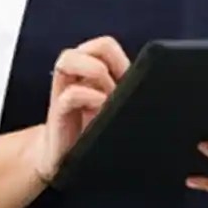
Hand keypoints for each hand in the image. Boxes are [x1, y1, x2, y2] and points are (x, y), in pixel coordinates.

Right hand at [26, 36, 130, 181]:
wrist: (63, 162)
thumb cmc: (92, 133)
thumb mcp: (112, 109)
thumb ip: (123, 92)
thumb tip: (148, 84)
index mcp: (90, 72)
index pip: (106, 46)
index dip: (121, 58)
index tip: (129, 81)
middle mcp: (76, 76)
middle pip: (93, 46)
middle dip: (110, 62)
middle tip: (118, 86)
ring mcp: (64, 92)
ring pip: (68, 58)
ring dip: (95, 70)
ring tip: (108, 92)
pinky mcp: (58, 115)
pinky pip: (69, 95)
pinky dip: (89, 96)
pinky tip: (101, 108)